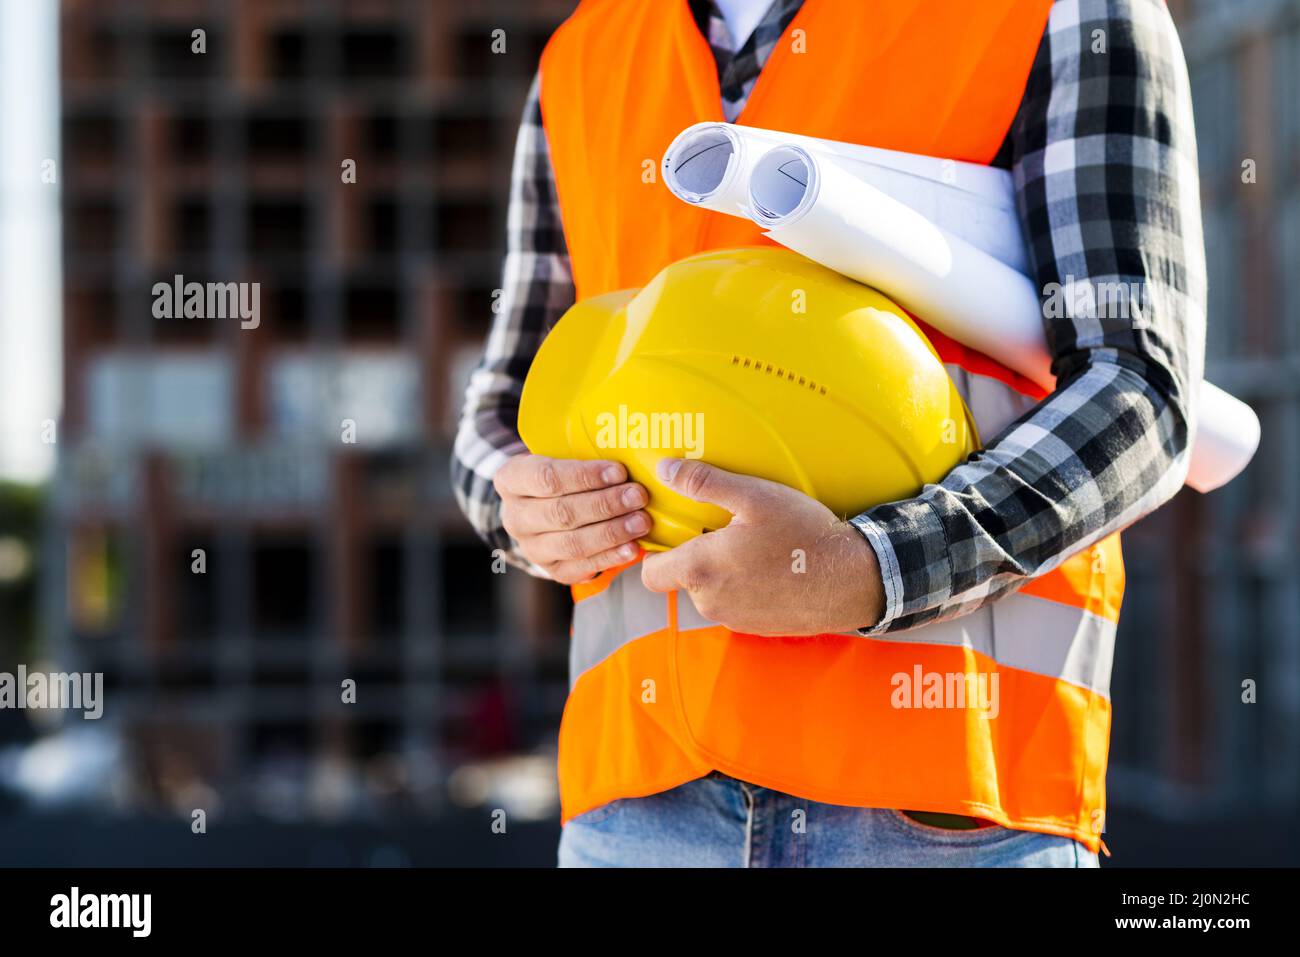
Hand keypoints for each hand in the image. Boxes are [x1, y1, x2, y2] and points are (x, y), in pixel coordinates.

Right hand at [495, 454, 650, 584]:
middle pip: (561, 512)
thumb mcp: (560, 455)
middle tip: (638, 496)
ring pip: (571, 543)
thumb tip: (630, 453)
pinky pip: (579, 568)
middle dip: (605, 505)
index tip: (619, 471)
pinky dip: (608, 559)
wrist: (543, 506)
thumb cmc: (561, 474)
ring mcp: (530, 547)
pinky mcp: (550, 569)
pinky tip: (631, 549)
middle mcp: (515, 517)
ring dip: (611, 533)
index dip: (584, 476)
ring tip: (641, 523)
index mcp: (511, 479)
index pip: (546, 477)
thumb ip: (584, 455)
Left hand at [640, 458, 884, 634]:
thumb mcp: (754, 496)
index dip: (657, 554)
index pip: (650, 573)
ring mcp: (733, 619)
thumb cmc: (802, 535)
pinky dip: (746, 589)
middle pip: (684, 580)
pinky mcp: (756, 629)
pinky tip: (772, 569)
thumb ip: (704, 483)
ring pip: (711, 593)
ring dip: (724, 574)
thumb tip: (665, 469)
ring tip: (756, 549)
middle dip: (698, 558)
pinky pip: (736, 606)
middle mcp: (710, 602)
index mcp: (700, 569)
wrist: (852, 580)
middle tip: (728, 533)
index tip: (675, 535)